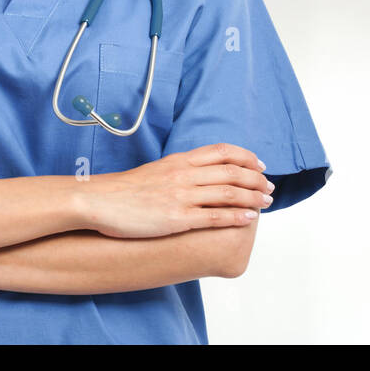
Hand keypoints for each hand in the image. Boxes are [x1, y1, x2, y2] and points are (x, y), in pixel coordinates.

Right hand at [79, 143, 274, 238]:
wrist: (99, 201)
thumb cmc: (124, 190)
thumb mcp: (156, 170)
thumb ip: (178, 170)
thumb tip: (198, 174)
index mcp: (179, 160)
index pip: (222, 151)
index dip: (246, 157)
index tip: (260, 164)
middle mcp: (184, 175)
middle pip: (231, 171)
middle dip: (256, 179)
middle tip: (270, 187)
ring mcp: (181, 196)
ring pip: (228, 192)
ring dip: (252, 197)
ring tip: (267, 202)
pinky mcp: (177, 218)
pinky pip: (214, 216)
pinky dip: (236, 216)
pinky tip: (249, 219)